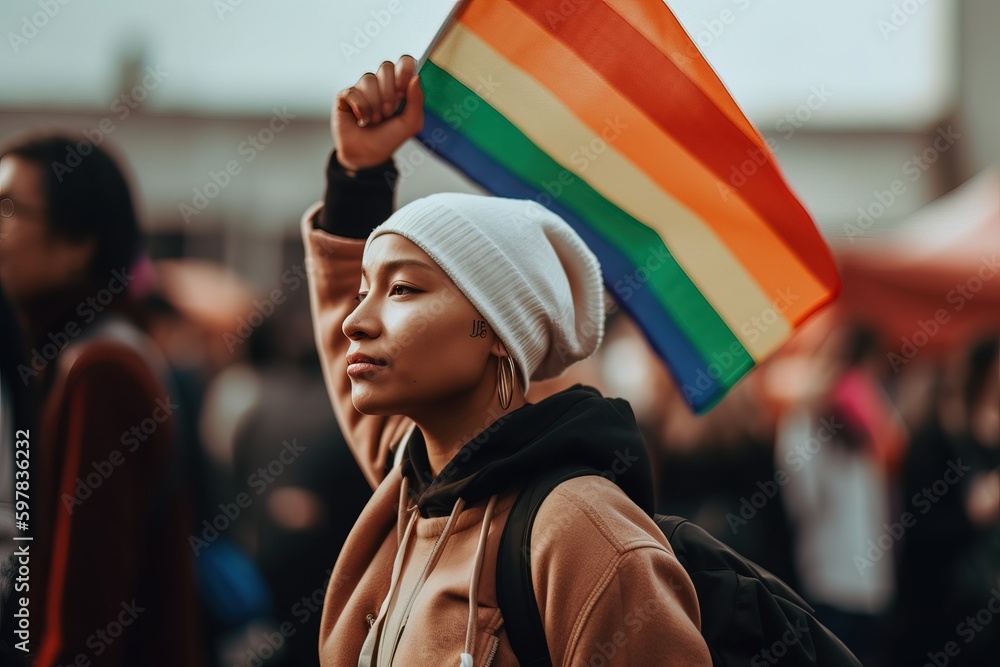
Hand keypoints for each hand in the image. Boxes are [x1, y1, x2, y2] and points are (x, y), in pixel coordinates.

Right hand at [333, 55, 423, 171]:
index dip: (404, 72)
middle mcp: (380, 84)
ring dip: (374, 105)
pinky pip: (354, 91)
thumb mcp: (410, 123)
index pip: (404, 62)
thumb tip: (416, 77)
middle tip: (388, 111)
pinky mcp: (346, 96)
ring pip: (369, 79)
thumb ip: (417, 100)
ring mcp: (362, 88)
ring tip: (375, 120)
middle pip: (386, 66)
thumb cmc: (388, 139)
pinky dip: (360, 109)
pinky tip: (361, 120)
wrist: (367, 155)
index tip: (403, 92)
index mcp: (398, 87)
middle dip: (389, 93)